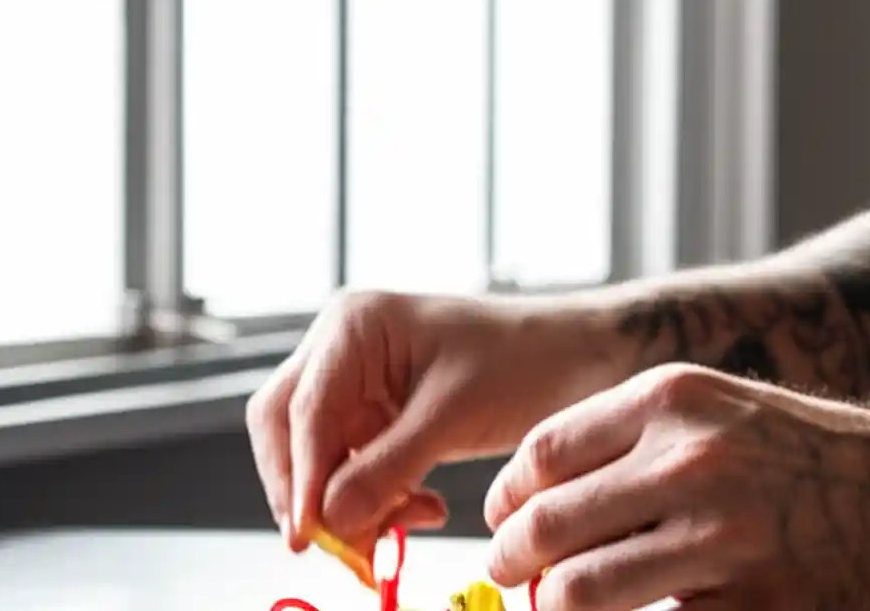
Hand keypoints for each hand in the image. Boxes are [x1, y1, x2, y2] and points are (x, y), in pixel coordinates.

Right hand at [245, 290, 624, 556]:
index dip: (299, 477)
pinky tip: (421, 508)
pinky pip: (356, 464)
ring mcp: (361, 380)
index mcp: (355, 324)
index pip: (302, 410)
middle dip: (308, 489)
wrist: (581, 357)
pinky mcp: (384, 413)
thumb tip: (328, 520)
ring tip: (401, 525)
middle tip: (332, 545)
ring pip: (319, 454)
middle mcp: (345, 347)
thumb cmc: (526, 362)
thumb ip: (387, 467)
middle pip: (288, 429)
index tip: (309, 535)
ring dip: (348, 499)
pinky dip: (377, 496)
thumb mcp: (455, 415)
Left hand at [483, 364, 869, 609]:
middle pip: (546, 525)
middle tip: (510, 576)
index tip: (503, 519)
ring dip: (554, 609)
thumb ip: (634, 444)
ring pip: (578, 593)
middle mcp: (692, 460)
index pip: (544, 452)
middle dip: (510, 562)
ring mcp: (723, 539)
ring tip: (558, 608)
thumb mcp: (724, 413)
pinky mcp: (754, 609)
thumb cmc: (809, 459)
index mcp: (676, 398)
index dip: (508, 496)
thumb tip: (536, 499)